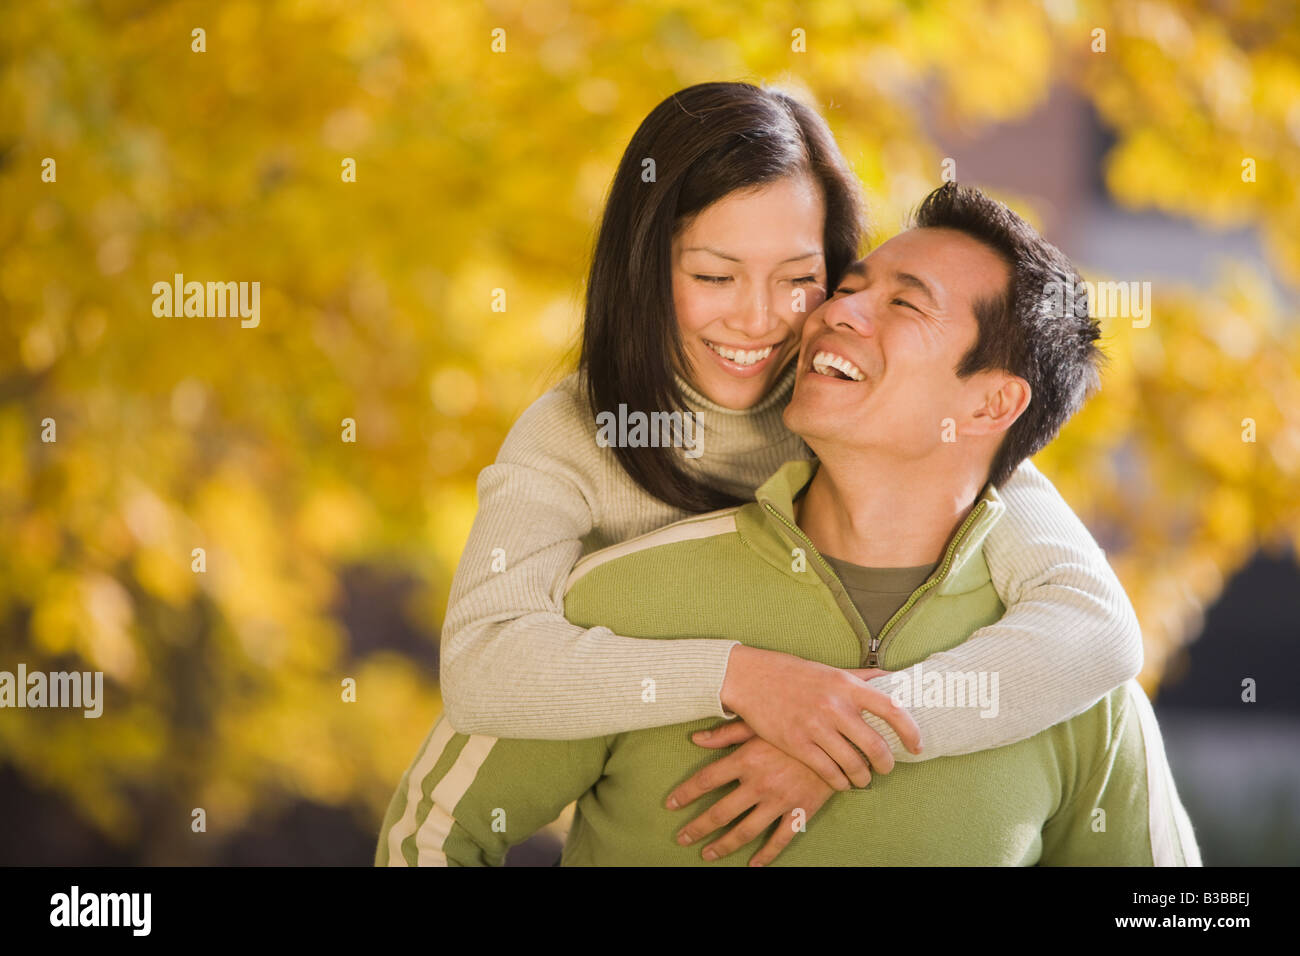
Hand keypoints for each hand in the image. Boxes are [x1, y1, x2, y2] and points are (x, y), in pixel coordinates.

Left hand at [666, 729, 834, 865]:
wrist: (840, 736)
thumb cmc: (796, 725)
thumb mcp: (760, 723)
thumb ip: (726, 733)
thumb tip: (695, 739)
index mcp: (746, 759)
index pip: (706, 780)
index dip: (685, 793)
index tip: (670, 804)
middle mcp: (759, 783)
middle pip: (720, 812)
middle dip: (697, 828)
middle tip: (682, 838)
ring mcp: (780, 801)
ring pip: (745, 831)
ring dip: (724, 846)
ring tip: (707, 854)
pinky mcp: (800, 811)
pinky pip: (780, 840)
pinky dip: (766, 855)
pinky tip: (752, 865)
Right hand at [720, 645, 920, 789]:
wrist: (750, 678)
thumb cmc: (793, 673)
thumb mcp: (830, 671)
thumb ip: (862, 678)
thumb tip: (894, 679)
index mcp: (846, 685)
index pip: (891, 709)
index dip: (910, 730)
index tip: (916, 745)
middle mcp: (834, 706)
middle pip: (875, 745)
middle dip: (886, 764)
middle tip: (886, 769)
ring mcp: (815, 726)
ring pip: (853, 764)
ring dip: (863, 777)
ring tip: (863, 779)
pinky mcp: (796, 744)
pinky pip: (828, 772)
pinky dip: (840, 781)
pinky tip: (841, 782)